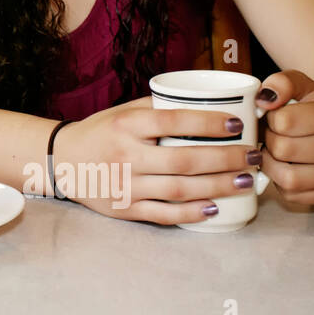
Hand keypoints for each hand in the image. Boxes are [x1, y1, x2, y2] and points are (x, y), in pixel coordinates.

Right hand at [52, 96, 263, 224]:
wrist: (60, 161)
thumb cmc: (100, 132)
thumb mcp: (122, 113)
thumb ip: (157, 109)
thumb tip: (205, 100)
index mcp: (126, 126)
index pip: (172, 122)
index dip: (207, 123)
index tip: (236, 124)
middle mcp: (125, 155)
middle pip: (184, 160)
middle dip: (225, 159)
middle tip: (253, 155)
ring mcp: (125, 185)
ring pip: (180, 189)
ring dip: (218, 186)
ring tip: (246, 181)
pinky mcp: (125, 209)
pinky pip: (163, 214)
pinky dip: (191, 213)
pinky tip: (214, 207)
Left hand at [255, 70, 313, 205]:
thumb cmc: (311, 105)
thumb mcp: (299, 84)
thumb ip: (280, 83)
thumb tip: (264, 99)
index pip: (283, 121)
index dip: (270, 118)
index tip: (275, 116)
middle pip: (283, 150)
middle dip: (269, 140)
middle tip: (273, 134)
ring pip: (287, 178)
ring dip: (271, 164)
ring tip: (275, 151)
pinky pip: (292, 196)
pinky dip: (280, 183)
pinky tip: (286, 166)